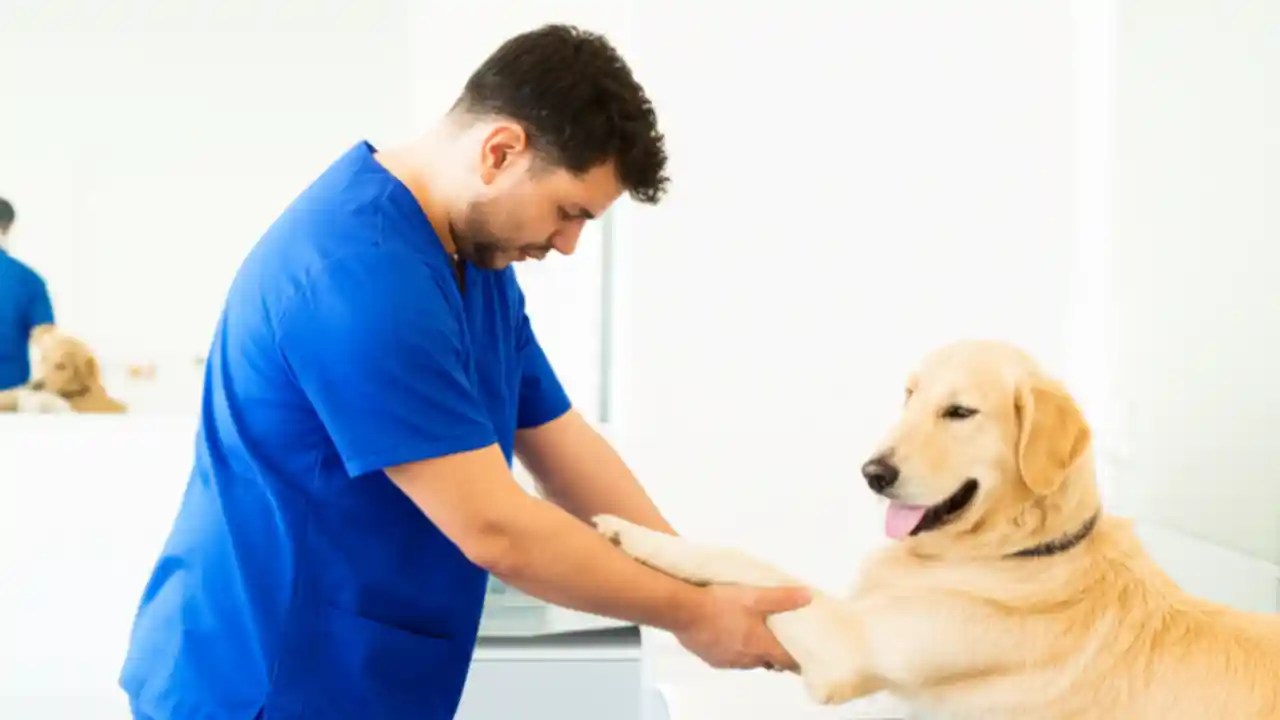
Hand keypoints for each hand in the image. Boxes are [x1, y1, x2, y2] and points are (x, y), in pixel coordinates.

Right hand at [674, 584, 811, 671]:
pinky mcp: (711, 658)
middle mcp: (746, 658)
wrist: (684, 611)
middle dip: (773, 651)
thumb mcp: (755, 595)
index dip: (796, 657)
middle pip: (767, 661)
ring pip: (748, 660)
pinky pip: (728, 658)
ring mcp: (727, 660)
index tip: (801, 652)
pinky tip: (728, 634)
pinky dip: (733, 649)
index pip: (786, 660)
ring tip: (752, 632)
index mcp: (760, 646)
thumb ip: (782, 597)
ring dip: (752, 650)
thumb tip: (806, 596)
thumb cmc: (719, 604)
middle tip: (777, 637)